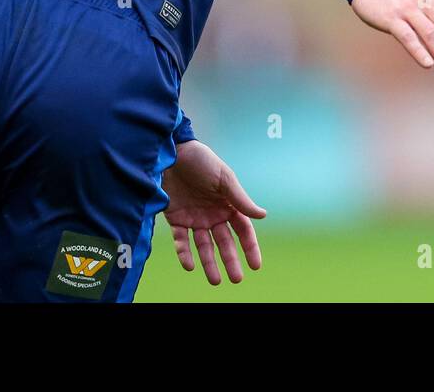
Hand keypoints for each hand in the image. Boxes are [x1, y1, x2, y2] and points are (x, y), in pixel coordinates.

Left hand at [162, 140, 265, 284]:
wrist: (171, 152)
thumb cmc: (201, 161)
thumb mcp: (224, 178)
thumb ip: (240, 199)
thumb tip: (263, 215)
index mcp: (228, 204)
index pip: (242, 230)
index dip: (250, 247)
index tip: (255, 265)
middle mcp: (213, 214)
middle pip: (224, 242)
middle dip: (231, 261)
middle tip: (236, 279)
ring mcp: (194, 218)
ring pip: (203, 246)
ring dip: (209, 263)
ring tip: (215, 280)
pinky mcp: (176, 218)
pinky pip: (181, 240)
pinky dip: (184, 253)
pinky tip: (190, 265)